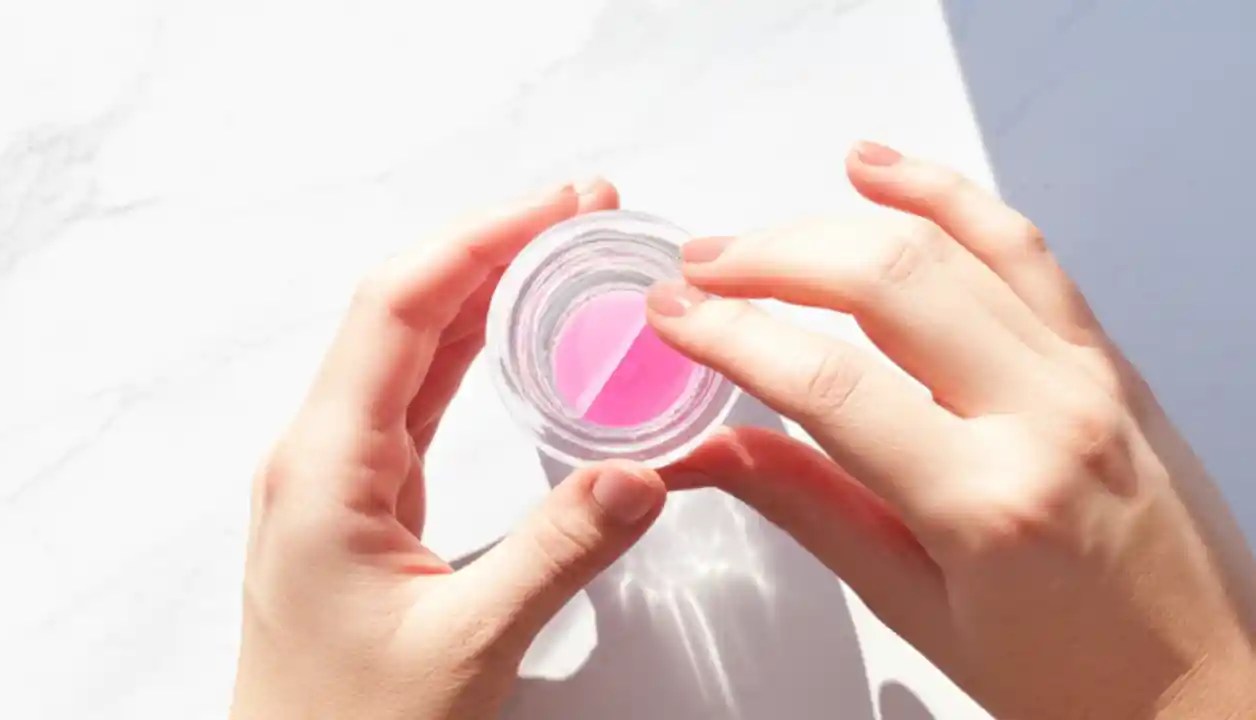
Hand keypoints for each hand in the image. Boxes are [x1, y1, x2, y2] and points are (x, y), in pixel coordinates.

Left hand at [231, 181, 667, 719]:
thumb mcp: (466, 646)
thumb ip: (558, 555)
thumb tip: (641, 474)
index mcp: (325, 466)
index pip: (398, 308)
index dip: (481, 241)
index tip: (558, 207)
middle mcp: (319, 451)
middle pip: (402, 307)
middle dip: (491, 245)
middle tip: (579, 211)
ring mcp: (336, 470)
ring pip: (408, 345)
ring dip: (482, 288)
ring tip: (559, 249)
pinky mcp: (361, 494)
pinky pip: (415, 394)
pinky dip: (468, 347)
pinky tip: (510, 330)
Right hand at [647, 143, 1255, 718]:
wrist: (1207, 686)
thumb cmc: (1068, 676)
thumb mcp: (916, 608)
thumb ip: (808, 508)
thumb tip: (706, 450)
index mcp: (985, 501)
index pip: (830, 385)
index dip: (733, 336)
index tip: (674, 316)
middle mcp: (1044, 416)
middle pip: (886, 284)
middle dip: (773, 261)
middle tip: (702, 271)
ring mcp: (1088, 374)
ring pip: (952, 246)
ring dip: (842, 221)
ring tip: (762, 231)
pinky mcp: (1107, 357)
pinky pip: (1025, 249)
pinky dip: (949, 197)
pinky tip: (886, 174)